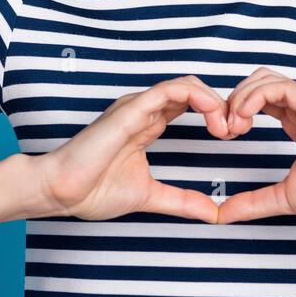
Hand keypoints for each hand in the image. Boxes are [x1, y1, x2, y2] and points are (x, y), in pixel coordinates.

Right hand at [37, 75, 229, 222]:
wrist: (59, 192)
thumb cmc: (92, 191)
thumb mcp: (150, 196)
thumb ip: (182, 201)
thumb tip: (213, 212)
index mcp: (147, 124)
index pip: (189, 103)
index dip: (216, 114)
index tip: (231, 137)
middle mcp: (143, 110)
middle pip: (193, 89)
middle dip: (221, 106)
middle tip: (235, 132)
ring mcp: (136, 106)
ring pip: (186, 84)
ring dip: (214, 101)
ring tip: (226, 127)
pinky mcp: (130, 109)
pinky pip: (170, 90)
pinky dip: (198, 98)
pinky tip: (213, 119)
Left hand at [216, 68, 295, 226]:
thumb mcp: (285, 197)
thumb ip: (254, 201)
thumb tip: (223, 214)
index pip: (261, 97)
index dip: (236, 109)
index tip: (224, 135)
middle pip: (259, 80)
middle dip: (233, 99)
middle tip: (224, 130)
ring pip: (267, 78)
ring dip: (240, 97)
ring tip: (233, 127)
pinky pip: (281, 88)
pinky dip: (254, 98)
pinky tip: (244, 121)